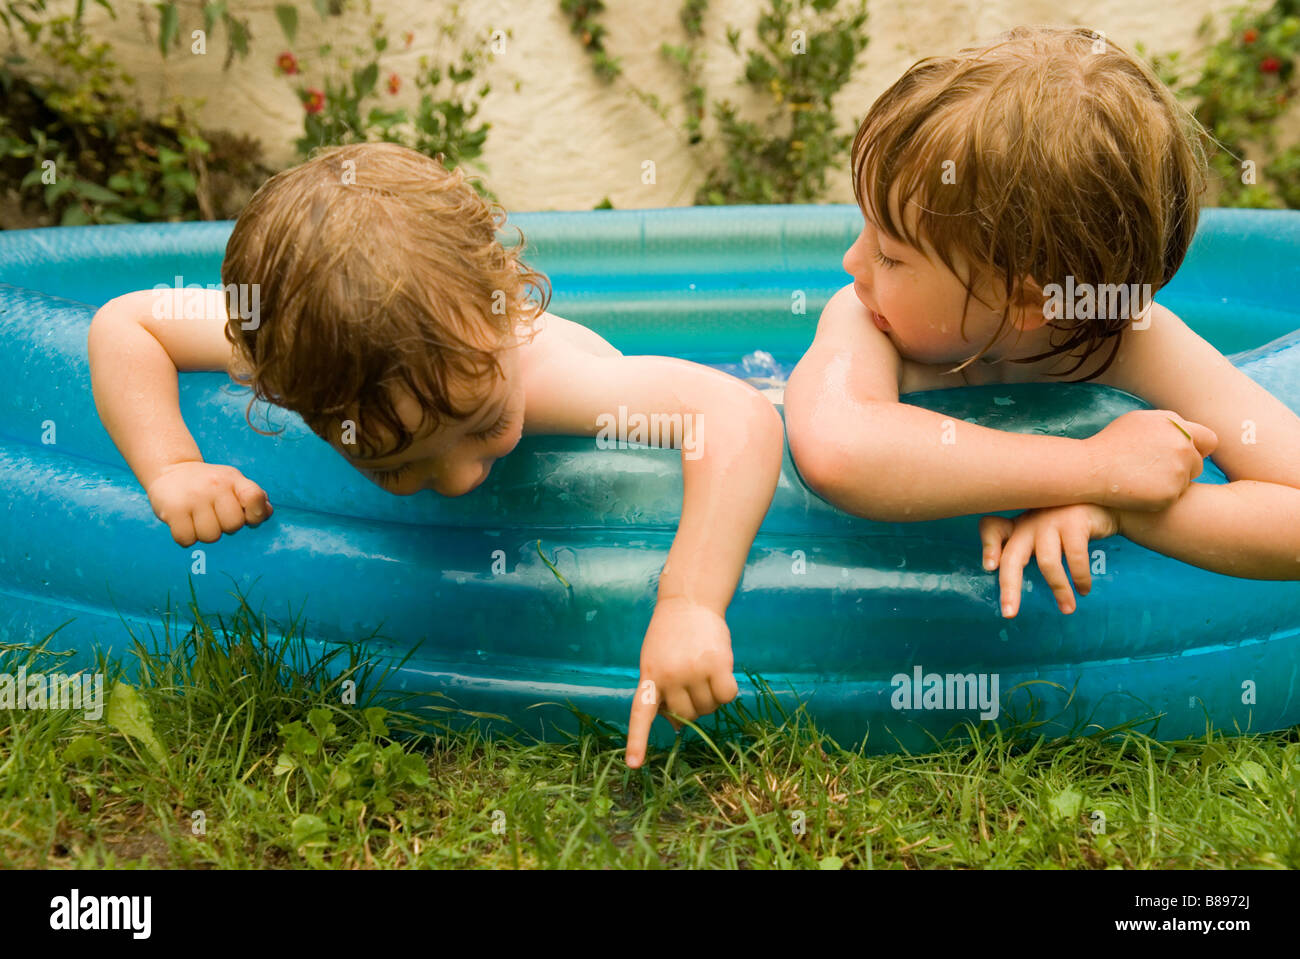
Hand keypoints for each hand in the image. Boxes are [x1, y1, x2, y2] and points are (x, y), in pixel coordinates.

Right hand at [146, 461, 272, 545]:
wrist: (171, 470)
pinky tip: (185, 524)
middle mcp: (215, 486)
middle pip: (233, 525)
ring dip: (205, 534)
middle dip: (226, 527)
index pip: (255, 497)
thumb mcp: (234, 483)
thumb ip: (253, 497)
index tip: (246, 516)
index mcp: (233, 479)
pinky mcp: (172, 510)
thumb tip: (267, 512)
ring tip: (199, 519)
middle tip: (215, 517)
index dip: (256, 514)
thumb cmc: (210, 484)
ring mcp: (193, 497)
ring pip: (211, 536)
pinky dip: (186, 538)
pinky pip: (187, 540)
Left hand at [625, 597, 738, 768]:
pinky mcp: (717, 664)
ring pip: (709, 707)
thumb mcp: (654, 662)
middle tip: (694, 683)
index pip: (640, 714)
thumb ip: (661, 693)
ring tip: (705, 671)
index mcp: (648, 676)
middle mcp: (669, 676)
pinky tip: (722, 673)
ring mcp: (693, 670)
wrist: (689, 602)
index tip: (634, 765)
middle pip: (686, 716)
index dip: (637, 741)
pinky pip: (727, 696)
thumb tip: (676, 726)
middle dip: (693, 707)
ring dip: (711, 697)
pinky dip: (728, 690)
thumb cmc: (670, 637)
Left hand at [979, 503, 1119, 617]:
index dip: (988, 546)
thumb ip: (1027, 551)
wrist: (1105, 504)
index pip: (991, 528)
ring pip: (1046, 562)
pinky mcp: (1074, 522)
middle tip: (1009, 614)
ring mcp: (1051, 521)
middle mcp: (1029, 523)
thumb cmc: (1068, 525)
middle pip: (1012, 557)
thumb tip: (1016, 585)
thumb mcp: (1043, 535)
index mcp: (1019, 527)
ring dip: (1059, 589)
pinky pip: (1075, 557)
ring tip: (1068, 609)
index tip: (990, 567)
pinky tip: (1084, 589)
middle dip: (1009, 587)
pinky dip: (1080, 577)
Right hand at [1084, 409, 1216, 510]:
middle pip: (1198, 463)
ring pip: (1187, 482)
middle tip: (1155, 472)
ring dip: (1171, 483)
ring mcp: (1178, 469)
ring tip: (1142, 480)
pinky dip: (1159, 497)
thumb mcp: (1138, 421)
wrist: (1089, 468)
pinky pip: (1174, 498)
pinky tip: (1139, 490)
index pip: (1208, 440)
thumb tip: (1186, 432)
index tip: (1186, 456)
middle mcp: (1182, 445)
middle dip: (1183, 469)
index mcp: (1175, 425)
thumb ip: (1167, 425)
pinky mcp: (1171, 493)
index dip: (1198, 449)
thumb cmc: (1109, 444)